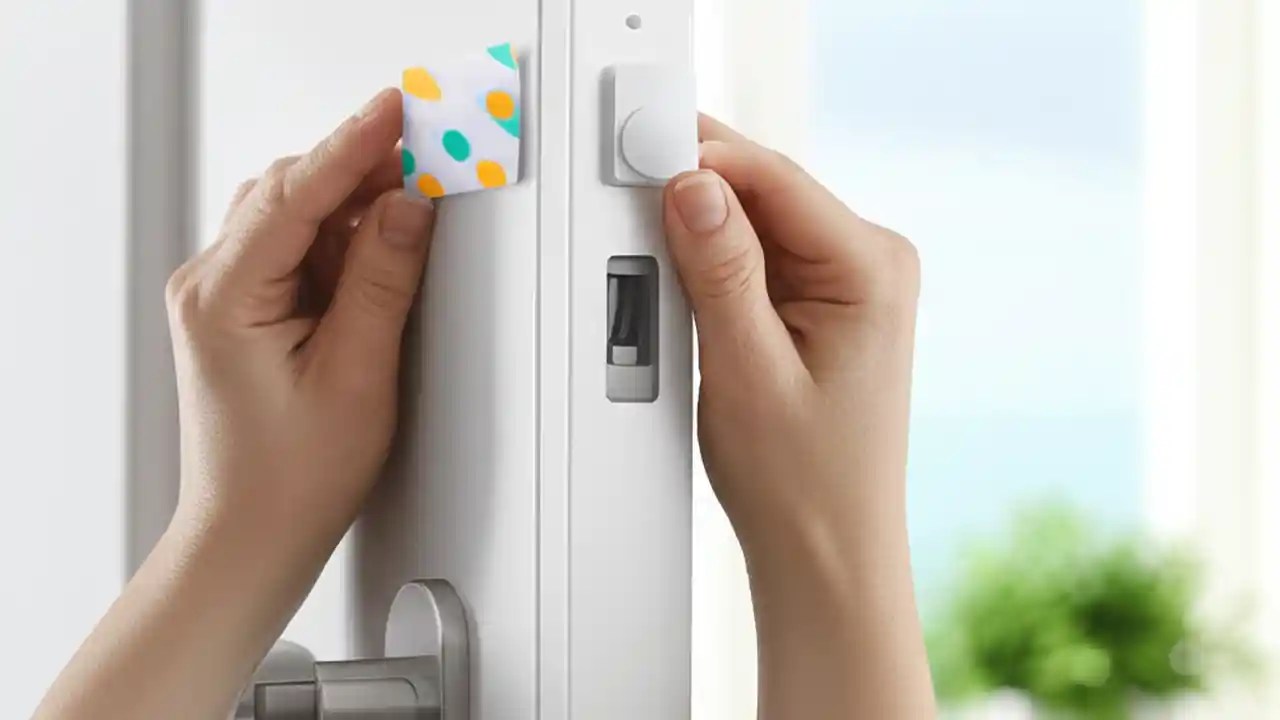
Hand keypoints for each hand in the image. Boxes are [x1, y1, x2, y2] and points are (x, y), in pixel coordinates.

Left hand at [34, 89, 433, 719]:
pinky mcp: (246, 311)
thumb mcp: (356, 373)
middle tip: (424, 155)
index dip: (352, 145)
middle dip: (358, 169)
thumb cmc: (291, 476)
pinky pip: (296, 250)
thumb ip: (382, 281)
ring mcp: (225, 296)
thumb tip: (406, 210)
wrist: (254, 532)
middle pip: (289, 193)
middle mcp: (212, 284)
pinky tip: (379, 247)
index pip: (294, 194)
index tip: (394, 112)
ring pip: (294, 217)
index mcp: (225, 295)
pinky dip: (340, 239)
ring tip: (412, 202)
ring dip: (352, 204)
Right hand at [663, 117, 933, 718]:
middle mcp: (871, 264)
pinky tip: (682, 276)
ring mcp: (848, 283)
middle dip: (696, 188)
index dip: (702, 156)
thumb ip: (720, 271)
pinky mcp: (821, 304)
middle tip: (625, 186)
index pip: (776, 177)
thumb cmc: (804, 482)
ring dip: (701, 227)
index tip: (638, 146)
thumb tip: (693, 187)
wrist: (826, 550)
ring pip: (756, 221)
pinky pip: (758, 257)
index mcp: (872, 269)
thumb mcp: (747, 370)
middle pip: (766, 190)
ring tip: (648, 246)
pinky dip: (714, 259)